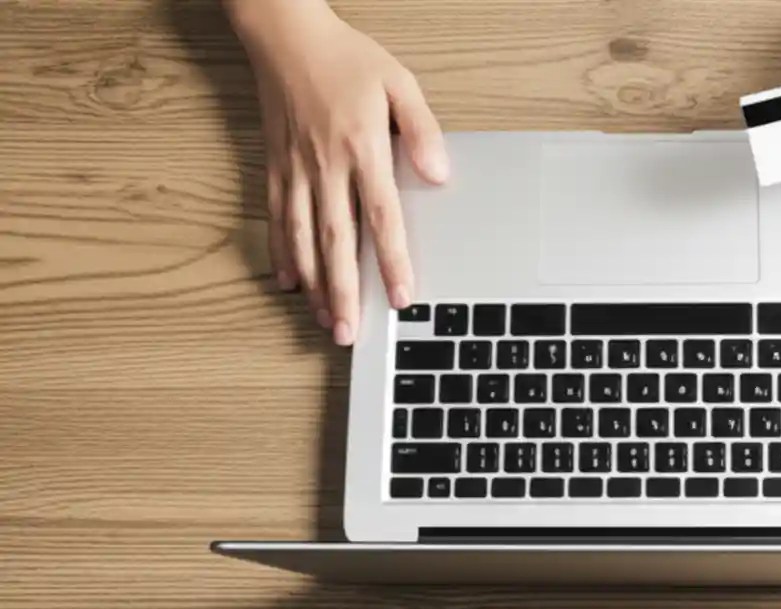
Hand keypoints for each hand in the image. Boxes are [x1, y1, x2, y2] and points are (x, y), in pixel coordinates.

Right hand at [228, 0, 448, 344]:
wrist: (286, 35)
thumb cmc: (346, 59)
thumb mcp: (399, 84)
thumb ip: (422, 132)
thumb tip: (439, 175)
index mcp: (362, 149)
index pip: (381, 218)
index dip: (392, 262)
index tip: (401, 296)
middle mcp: (325, 166)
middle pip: (336, 241)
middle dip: (344, 292)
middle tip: (349, 333)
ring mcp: (295, 170)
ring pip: (302, 238)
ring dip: (313, 283)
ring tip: (322, 319)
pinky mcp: (274, 167)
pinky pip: (275, 218)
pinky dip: (281, 253)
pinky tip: (289, 282)